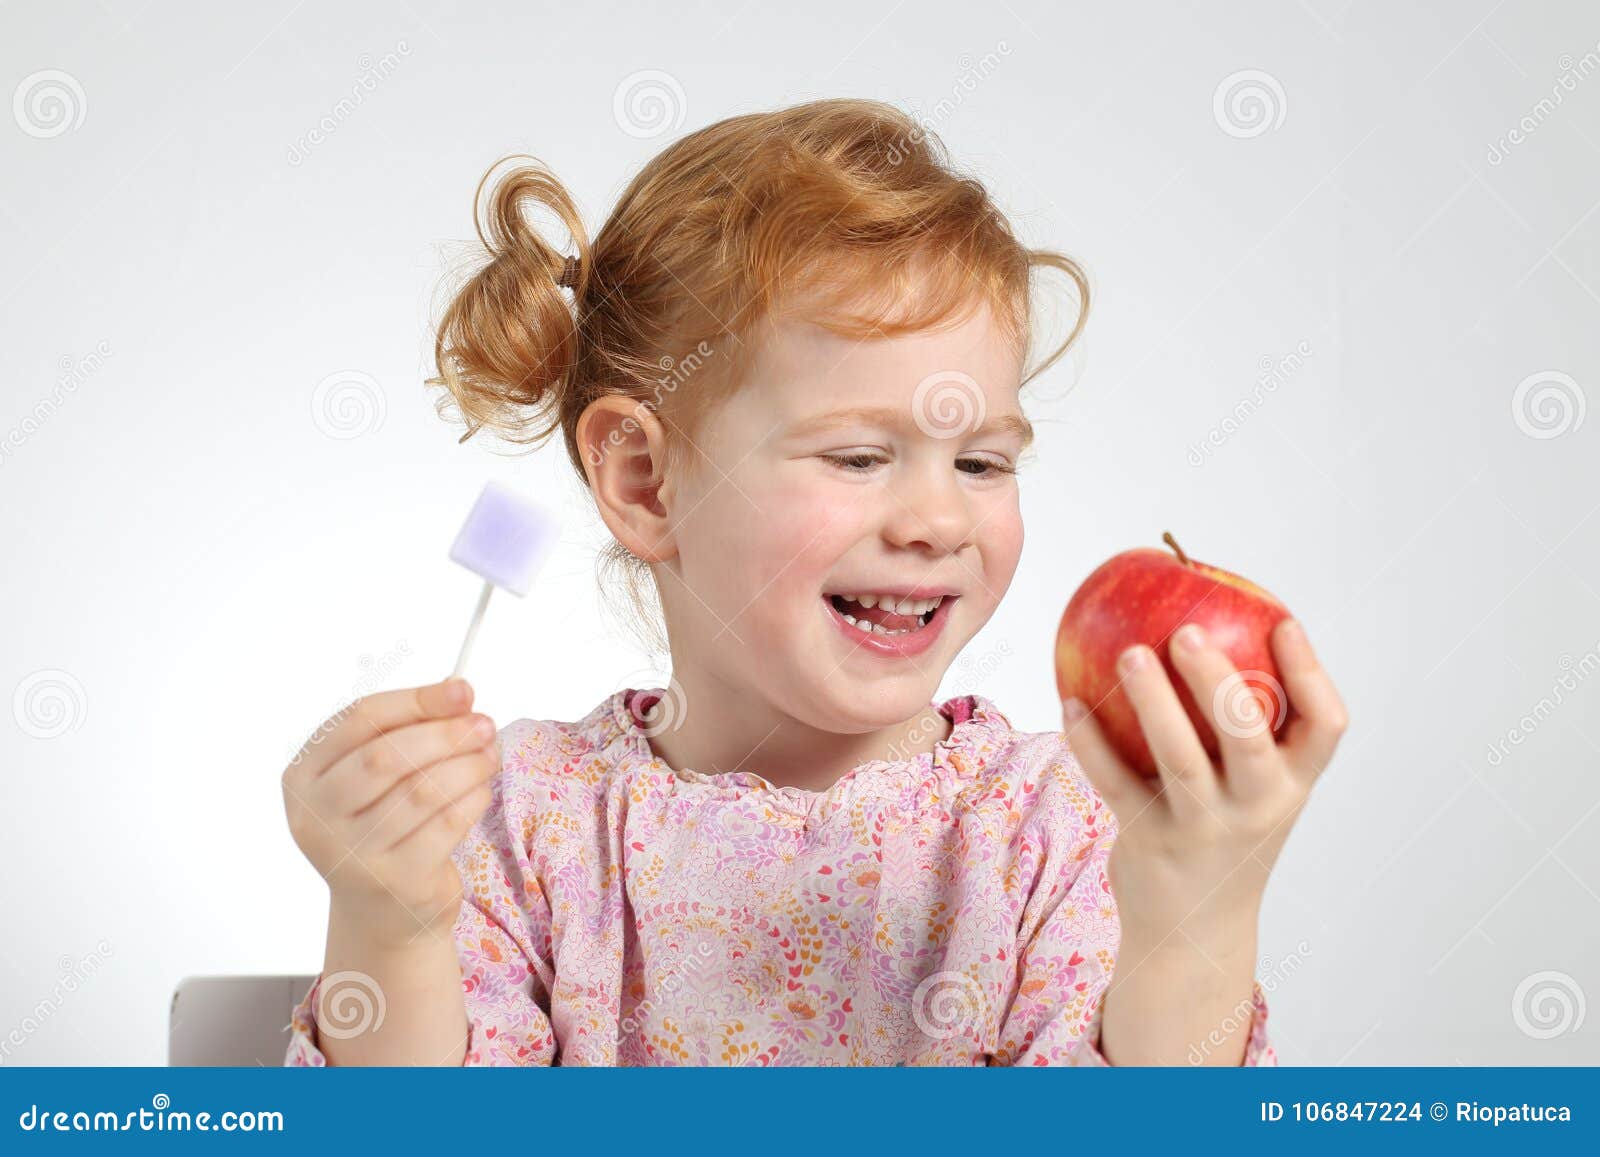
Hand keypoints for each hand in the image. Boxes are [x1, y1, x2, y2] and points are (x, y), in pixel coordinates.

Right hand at [282, 679, 501, 948]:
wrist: (382, 911)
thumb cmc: (381, 826)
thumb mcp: (374, 778)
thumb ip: (405, 731)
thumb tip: (458, 690)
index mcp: (302, 778)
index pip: (359, 720)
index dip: (416, 700)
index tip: (461, 689)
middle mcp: (317, 819)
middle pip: (387, 757)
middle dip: (445, 733)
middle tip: (484, 723)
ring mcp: (354, 855)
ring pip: (422, 791)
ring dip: (467, 764)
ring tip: (489, 755)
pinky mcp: (397, 882)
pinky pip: (446, 824)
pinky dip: (473, 798)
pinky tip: (481, 790)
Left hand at [1060, 618, 1347, 961]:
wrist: (1194, 930)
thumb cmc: (1224, 832)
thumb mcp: (1255, 789)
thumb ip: (1247, 727)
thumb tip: (1212, 623)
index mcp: (1293, 785)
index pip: (1326, 726)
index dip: (1310, 672)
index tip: (1283, 620)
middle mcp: (1258, 806)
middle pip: (1248, 736)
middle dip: (1219, 678)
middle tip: (1187, 629)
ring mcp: (1204, 827)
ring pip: (1180, 757)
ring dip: (1152, 700)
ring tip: (1128, 652)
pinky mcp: (1151, 841)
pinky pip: (1116, 782)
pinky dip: (1090, 742)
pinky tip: (1070, 701)